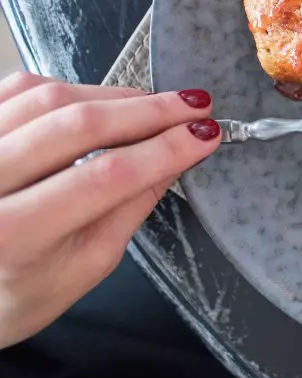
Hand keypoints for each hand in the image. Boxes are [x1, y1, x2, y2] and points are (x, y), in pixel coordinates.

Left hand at [0, 73, 220, 348]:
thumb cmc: (18, 290)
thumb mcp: (86, 266)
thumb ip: (131, 206)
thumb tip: (179, 156)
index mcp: (14, 234)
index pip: (105, 177)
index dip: (164, 150)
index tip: (205, 135)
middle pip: (78, 126)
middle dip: (149, 111)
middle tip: (195, 107)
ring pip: (51, 98)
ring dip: (115, 96)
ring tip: (156, 105)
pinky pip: (22, 88)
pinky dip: (70, 88)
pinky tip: (102, 102)